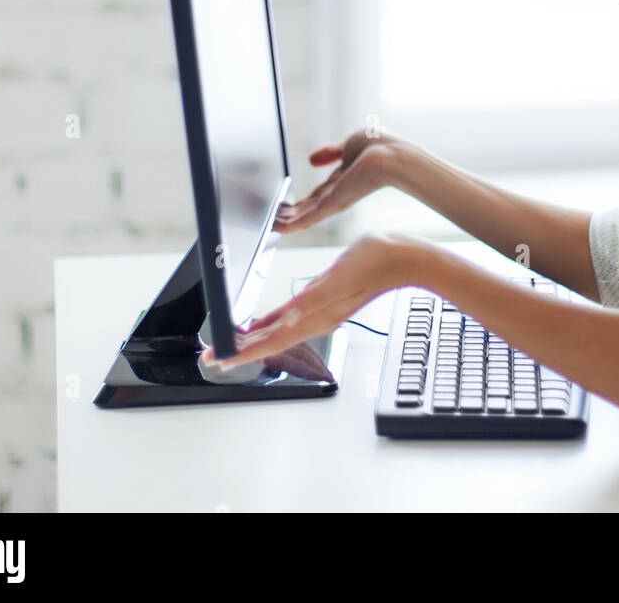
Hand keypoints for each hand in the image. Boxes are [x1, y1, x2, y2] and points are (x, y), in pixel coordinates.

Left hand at [200, 231, 433, 369]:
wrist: (405, 259)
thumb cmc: (375, 263)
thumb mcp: (339, 278)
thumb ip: (312, 301)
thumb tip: (286, 319)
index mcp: (315, 316)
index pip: (270, 341)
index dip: (241, 351)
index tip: (217, 359)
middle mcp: (315, 318)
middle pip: (270, 341)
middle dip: (240, 349)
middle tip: (213, 356)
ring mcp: (321, 311)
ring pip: (279, 332)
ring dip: (253, 340)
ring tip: (231, 344)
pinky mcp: (326, 300)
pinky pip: (291, 319)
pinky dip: (272, 325)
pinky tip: (265, 323)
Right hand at [274, 128, 401, 234]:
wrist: (392, 155)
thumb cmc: (380, 147)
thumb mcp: (350, 144)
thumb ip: (331, 153)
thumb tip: (312, 159)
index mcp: (343, 180)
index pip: (317, 195)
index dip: (300, 202)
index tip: (285, 205)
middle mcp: (338, 194)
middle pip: (309, 208)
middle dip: (290, 214)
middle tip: (271, 219)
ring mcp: (336, 201)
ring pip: (306, 216)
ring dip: (287, 221)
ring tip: (269, 226)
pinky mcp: (333, 205)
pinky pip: (308, 219)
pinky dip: (291, 225)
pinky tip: (277, 229)